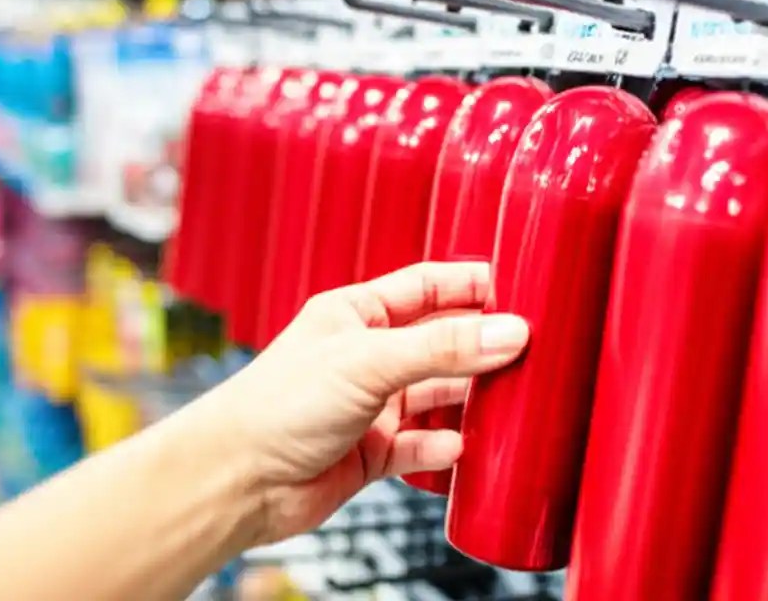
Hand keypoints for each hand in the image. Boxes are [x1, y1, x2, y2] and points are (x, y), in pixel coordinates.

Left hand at [193, 262, 529, 545]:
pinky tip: (457, 450)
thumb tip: (510, 332)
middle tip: (530, 349)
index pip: (426, 287)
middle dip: (481, 347)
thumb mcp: (369, 361)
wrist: (237, 480)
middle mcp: (365, 357)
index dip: (471, 286)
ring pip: (437, 397)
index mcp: (356, 314)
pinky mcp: (371, 454)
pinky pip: (421, 448)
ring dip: (469, 401)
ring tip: (509, 400)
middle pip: (440, 344)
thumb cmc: (279, 403)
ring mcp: (370, 406)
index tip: (520, 289)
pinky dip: (440, 450)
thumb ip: (442, 348)